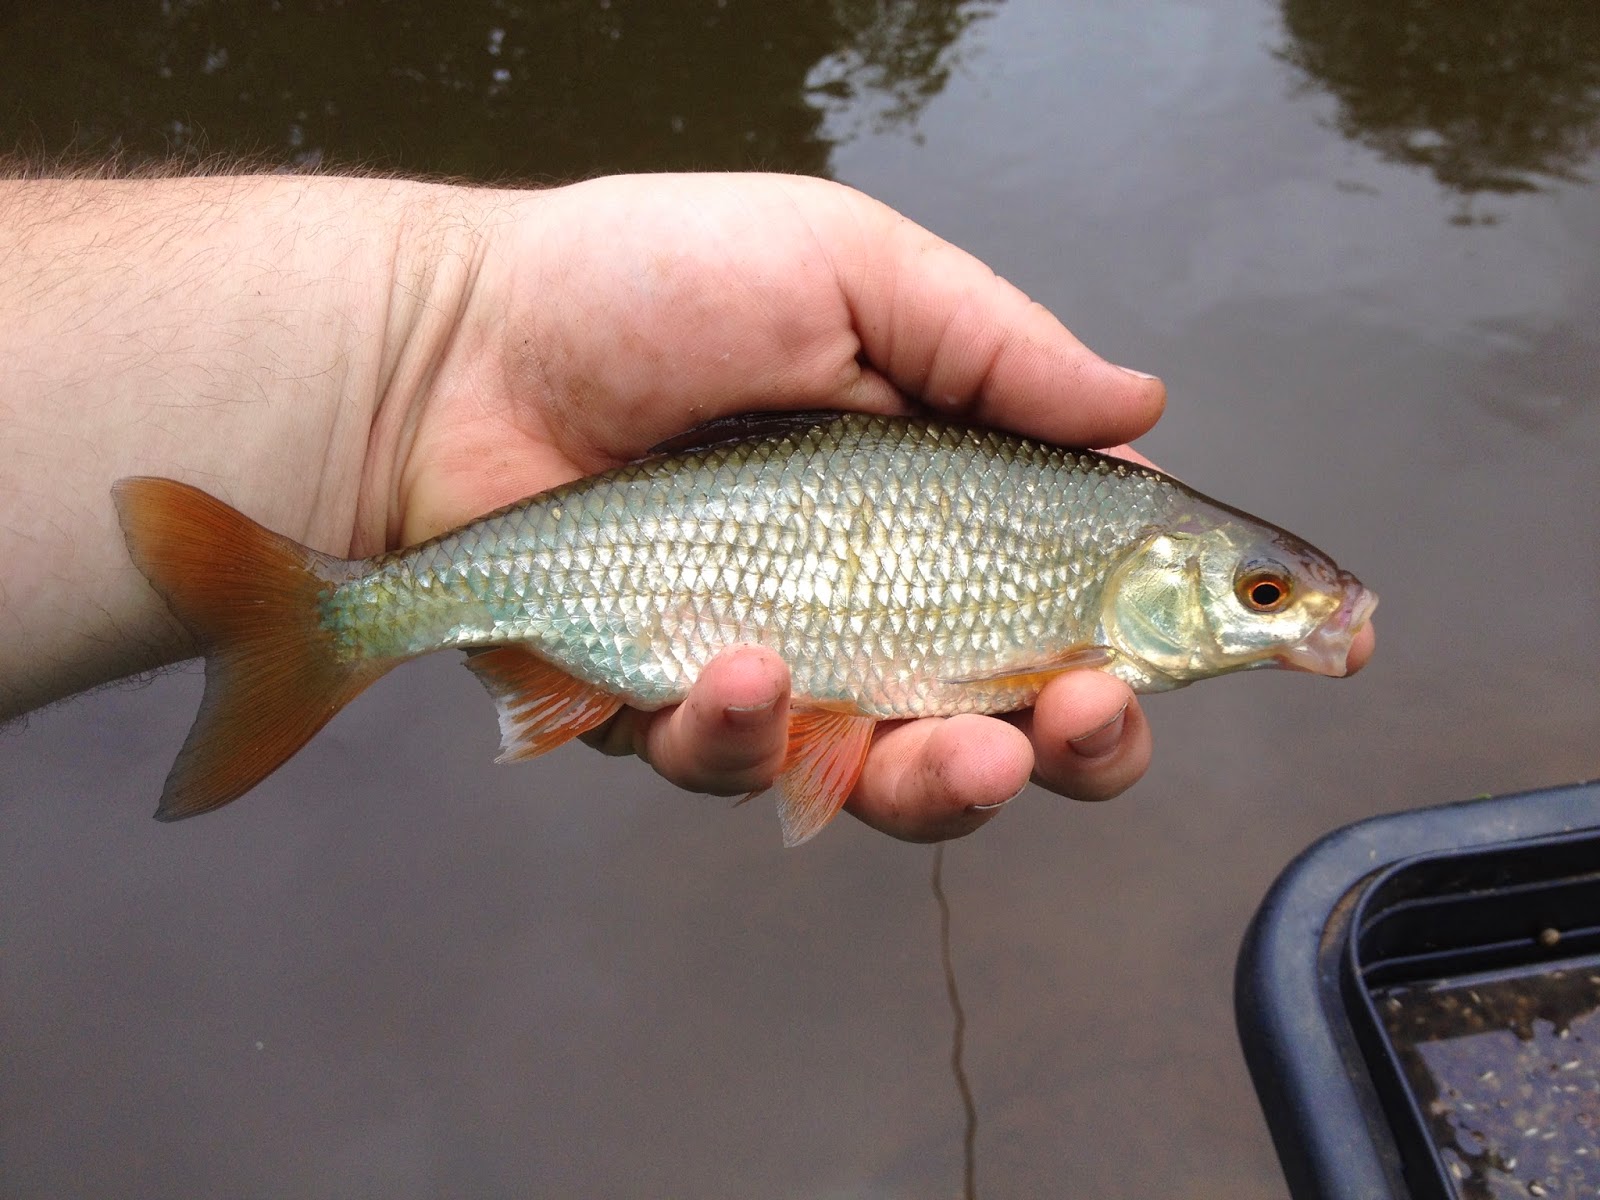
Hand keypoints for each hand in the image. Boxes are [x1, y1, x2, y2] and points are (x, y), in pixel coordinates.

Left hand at [366, 173, 1176, 840]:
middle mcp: (877, 599)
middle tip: (1075, 720)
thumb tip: (1141, 404)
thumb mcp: (841, 267)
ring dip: (916, 777)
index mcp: (943, 500)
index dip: (1156, 643)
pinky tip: (729, 669)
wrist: (455, 351)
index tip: (1218, 654)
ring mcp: (781, 667)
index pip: (1085, 597)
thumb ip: (992, 343)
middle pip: (1018, 727)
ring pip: (886, 784)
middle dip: (1073, 751)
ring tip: (882, 715)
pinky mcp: (674, 712)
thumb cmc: (645, 283)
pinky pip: (735, 767)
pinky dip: (742, 733)